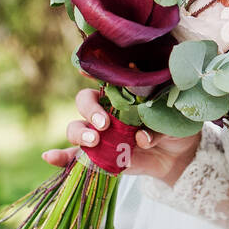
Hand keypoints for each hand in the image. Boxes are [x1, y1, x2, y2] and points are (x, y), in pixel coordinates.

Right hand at [42, 88, 202, 183]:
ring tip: (93, 140)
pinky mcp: (97, 155)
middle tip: (104, 124)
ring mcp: (100, 133)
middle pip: (85, 102)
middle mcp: (107, 110)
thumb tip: (141, 137)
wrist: (178, 156)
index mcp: (123, 94)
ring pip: (76, 126)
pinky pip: (74, 155)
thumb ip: (157, 127)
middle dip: (90, 110)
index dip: (92, 72)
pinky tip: (50, 156)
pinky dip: (61, 156)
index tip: (85, 72)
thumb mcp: (173, 122)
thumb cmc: (174, 129)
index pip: (104, 79)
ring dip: (79, 132)